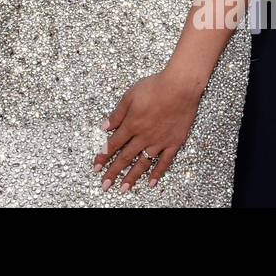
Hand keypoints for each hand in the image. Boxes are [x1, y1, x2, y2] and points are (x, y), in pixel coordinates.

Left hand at [93, 69, 201, 191]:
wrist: (180, 87)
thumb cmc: (155, 87)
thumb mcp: (130, 96)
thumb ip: (117, 113)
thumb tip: (104, 126)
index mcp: (131, 124)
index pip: (113, 144)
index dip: (103, 156)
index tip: (95, 167)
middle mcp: (143, 136)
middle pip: (125, 157)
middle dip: (113, 172)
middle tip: (105, 185)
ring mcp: (159, 141)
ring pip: (143, 163)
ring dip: (132, 177)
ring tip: (124, 188)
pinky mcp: (174, 143)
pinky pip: (165, 162)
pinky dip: (157, 173)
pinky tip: (151, 182)